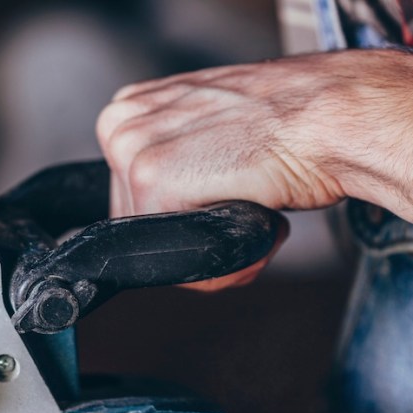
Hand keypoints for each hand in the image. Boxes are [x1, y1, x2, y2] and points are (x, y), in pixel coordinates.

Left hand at [97, 49, 412, 288]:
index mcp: (128, 112)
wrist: (332, 117)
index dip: (179, 216)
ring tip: (249, 208)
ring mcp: (131, 150)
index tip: (217, 202)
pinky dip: (222, 260)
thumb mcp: (207, 132)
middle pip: (135, 223)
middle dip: (191, 233)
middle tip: (240, 207)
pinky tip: (254, 219)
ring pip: (152, 244)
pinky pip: (174, 255)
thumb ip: (173, 161)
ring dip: (209, 248)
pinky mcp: (152, 178)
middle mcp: (119, 125)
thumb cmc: (285, 126)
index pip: (128, 198)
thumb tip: (161, 212)